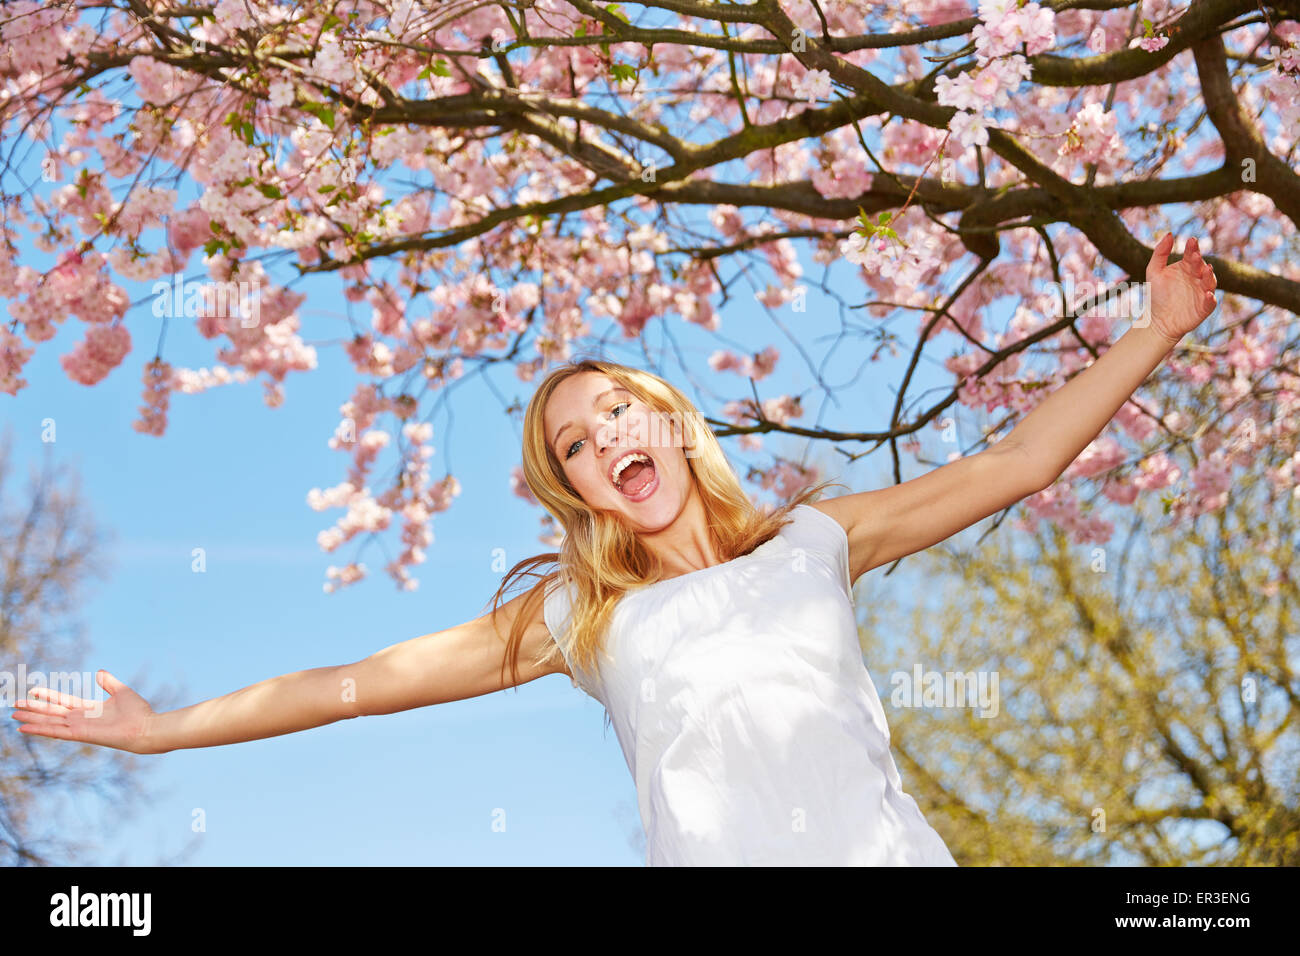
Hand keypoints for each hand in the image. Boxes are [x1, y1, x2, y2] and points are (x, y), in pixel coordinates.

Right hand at [11, 670, 156, 754]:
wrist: (146, 727)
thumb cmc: (138, 712)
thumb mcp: (121, 691)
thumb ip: (109, 683)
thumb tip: (100, 672)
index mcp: (89, 709)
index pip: (63, 701)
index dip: (48, 696)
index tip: (33, 690)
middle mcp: (81, 719)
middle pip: (52, 712)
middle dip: (34, 709)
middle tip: (14, 705)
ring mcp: (79, 727)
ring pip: (50, 722)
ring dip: (32, 718)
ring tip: (14, 715)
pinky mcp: (80, 734)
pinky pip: (56, 731)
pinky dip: (39, 729)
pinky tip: (24, 728)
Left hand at [1144, 232, 1217, 343]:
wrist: (1158, 321)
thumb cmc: (1157, 294)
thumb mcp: (1154, 272)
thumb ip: (1160, 253)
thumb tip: (1170, 233)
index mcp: (1187, 267)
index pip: (1192, 254)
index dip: (1192, 248)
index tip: (1191, 240)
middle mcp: (1198, 278)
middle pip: (1201, 267)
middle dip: (1199, 261)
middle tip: (1194, 256)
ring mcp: (1203, 292)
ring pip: (1209, 282)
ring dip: (1208, 276)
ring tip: (1206, 270)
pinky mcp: (1204, 307)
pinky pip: (1210, 302)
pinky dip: (1210, 299)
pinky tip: (1208, 294)